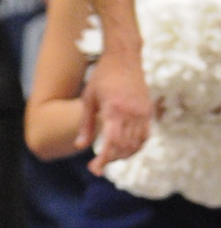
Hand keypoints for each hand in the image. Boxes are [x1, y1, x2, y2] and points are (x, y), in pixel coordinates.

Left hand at [76, 45, 151, 174]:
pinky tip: (124, 149)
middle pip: (124, 147)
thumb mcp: (88, 99)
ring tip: (109, 158)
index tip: (95, 170)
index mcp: (114, 109)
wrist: (124, 57)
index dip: (103, 159)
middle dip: (111, 159)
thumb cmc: (102, 77)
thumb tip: (80, 147)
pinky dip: (135, 146)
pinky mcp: (148, 110)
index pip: (111, 142)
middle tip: (97, 165)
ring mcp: (143, 112)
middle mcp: (132, 112)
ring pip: (136, 144)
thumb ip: (85, 125)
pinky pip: (145, 135)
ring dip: (123, 155)